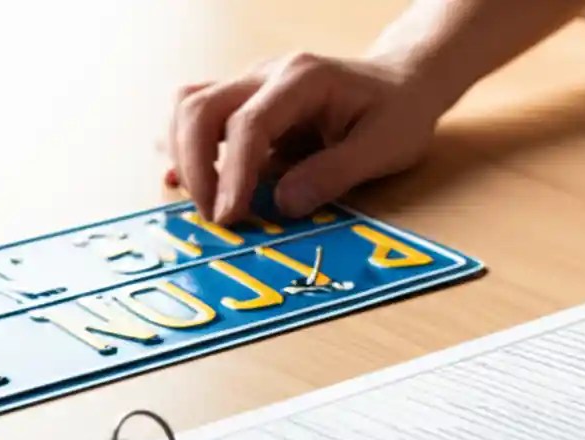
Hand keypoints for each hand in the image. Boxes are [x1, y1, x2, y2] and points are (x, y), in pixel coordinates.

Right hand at [166, 52, 445, 224]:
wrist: (402, 83)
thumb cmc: (397, 113)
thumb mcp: (384, 147)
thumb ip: (334, 173)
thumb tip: (283, 205)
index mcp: (302, 80)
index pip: (248, 123)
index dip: (232, 174)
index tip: (230, 218)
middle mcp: (266, 75)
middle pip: (199, 107)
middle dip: (195, 167)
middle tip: (215, 218)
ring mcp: (249, 85)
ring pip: (187, 107)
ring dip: (182, 156)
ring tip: (203, 203)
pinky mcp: (243, 103)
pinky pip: (195, 117)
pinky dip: (183, 150)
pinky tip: (182, 182)